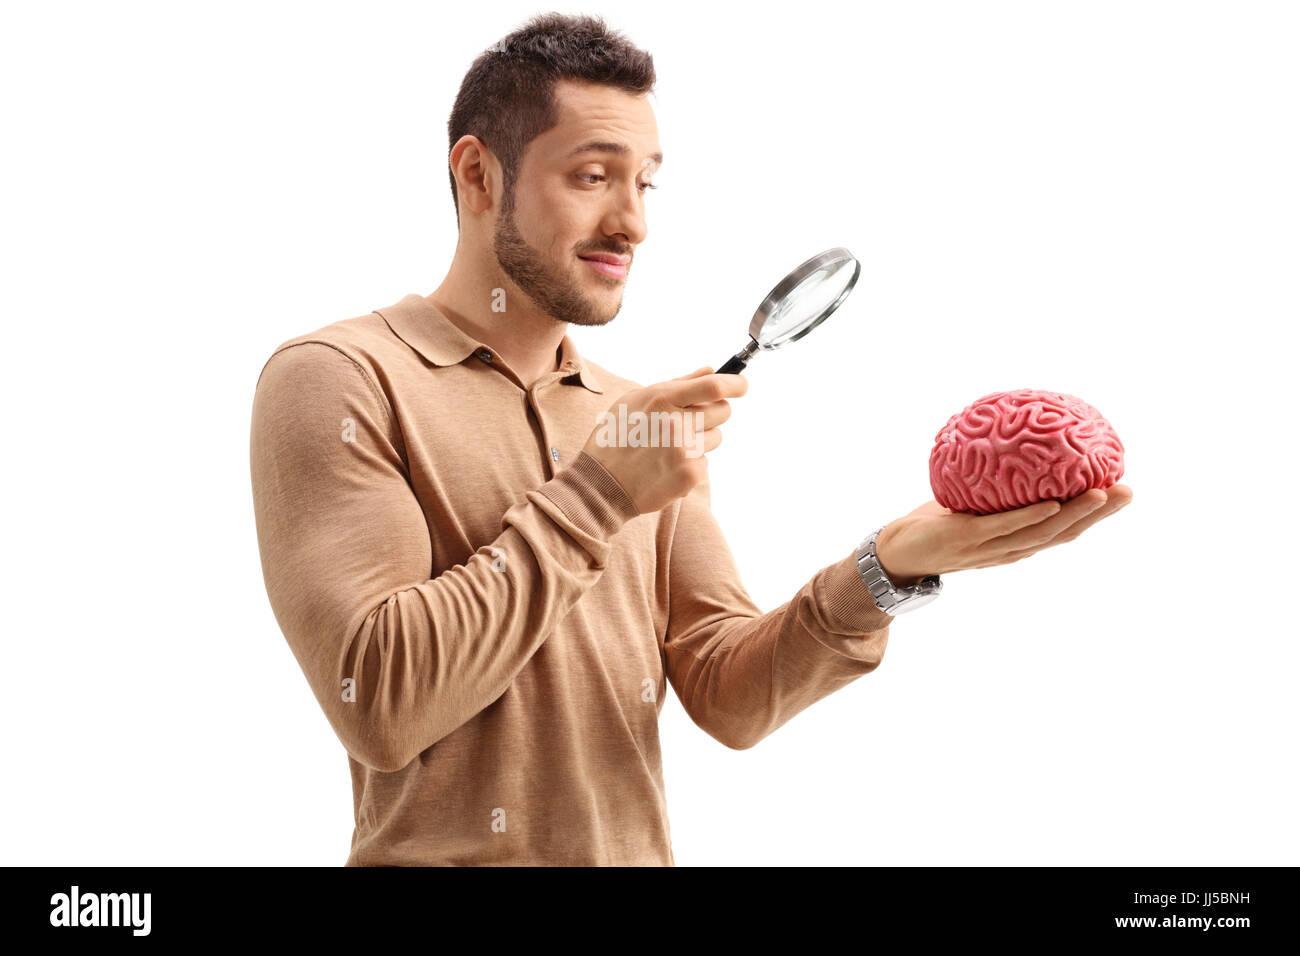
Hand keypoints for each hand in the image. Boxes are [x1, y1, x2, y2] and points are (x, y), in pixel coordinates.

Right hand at [581, 366, 747, 514]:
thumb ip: (677, 383)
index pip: (714, 386)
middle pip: (723, 411)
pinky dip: (692, 463)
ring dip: (702, 439)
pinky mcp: (690, 474)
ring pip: (717, 437)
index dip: (735, 383)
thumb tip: (710, 370)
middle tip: (691, 421)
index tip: (742, 385)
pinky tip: (667, 465)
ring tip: (671, 446)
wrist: (602, 483)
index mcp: (662, 399)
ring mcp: (685, 450)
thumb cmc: (618, 436)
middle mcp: (677, 423)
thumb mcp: (637, 400)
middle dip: (714, 413)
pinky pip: (706, 461)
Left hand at [873, 485, 1134, 586]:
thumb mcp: (971, 500)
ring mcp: (991, 548)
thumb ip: (995, 480)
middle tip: (1128, 489)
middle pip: (1065, 534)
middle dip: (1100, 514)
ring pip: (1042, 533)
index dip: (1096, 514)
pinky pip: (1003, 527)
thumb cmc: (933, 523)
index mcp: (1017, 541)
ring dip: (1074, 515)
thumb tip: (1016, 440)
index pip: (1064, 530)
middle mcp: (1011, 549)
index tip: (1122, 489)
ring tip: (1101, 494)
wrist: (894, 551)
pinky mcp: (967, 540)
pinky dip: (1029, 516)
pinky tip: (1051, 503)